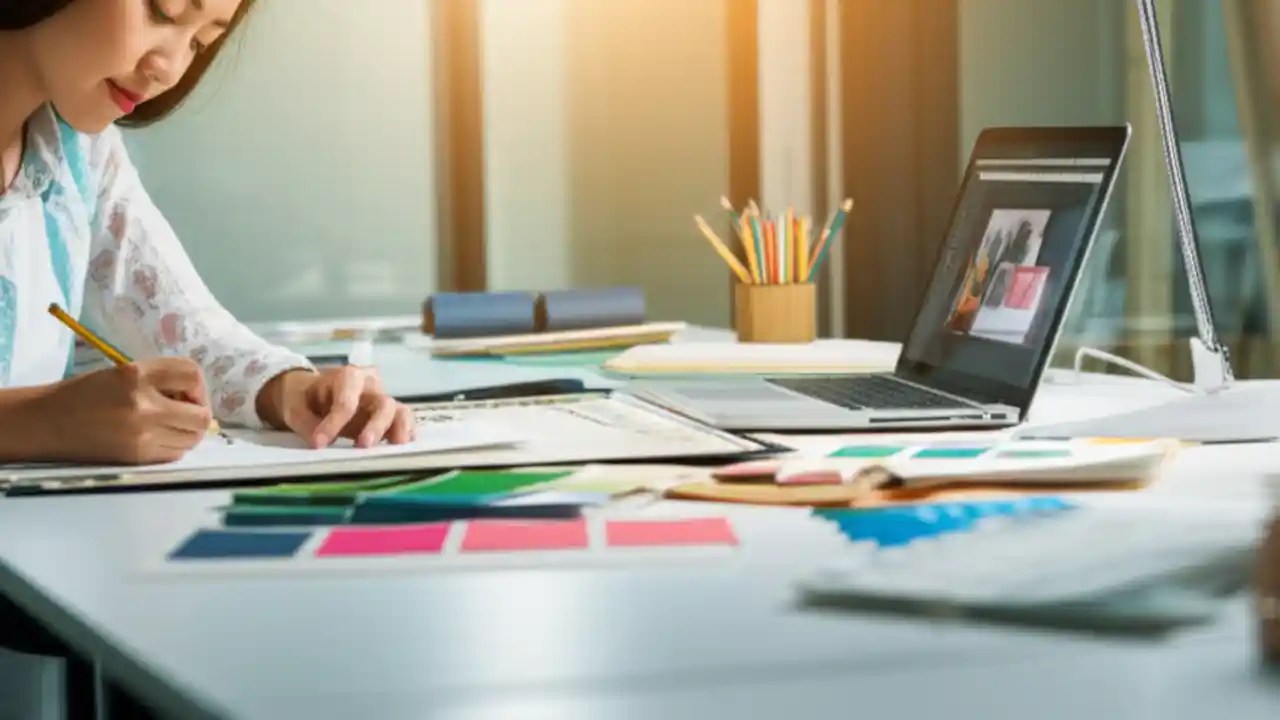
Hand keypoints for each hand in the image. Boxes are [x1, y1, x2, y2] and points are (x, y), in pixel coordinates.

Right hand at [29, 358, 212, 464]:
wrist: (46, 423)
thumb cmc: (82, 393)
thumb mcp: (122, 372)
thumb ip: (159, 379)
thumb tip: (194, 395)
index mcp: (136, 375)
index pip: (192, 374)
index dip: (196, 383)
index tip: (185, 389)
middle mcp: (144, 406)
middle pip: (202, 415)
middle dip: (199, 410)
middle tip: (184, 409)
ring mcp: (143, 435)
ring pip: (194, 437)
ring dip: (189, 430)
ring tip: (171, 424)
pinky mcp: (137, 458)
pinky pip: (176, 453)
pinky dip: (175, 445)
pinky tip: (157, 437)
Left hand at [259, 367, 415, 447]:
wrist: (311, 395)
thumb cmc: (304, 398)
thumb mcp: (295, 407)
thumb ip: (305, 423)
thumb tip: (318, 442)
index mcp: (347, 377)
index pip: (346, 400)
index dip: (334, 423)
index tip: (320, 443)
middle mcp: (371, 386)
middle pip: (383, 403)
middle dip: (375, 426)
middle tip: (363, 446)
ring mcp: (382, 400)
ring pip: (400, 412)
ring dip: (399, 430)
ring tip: (396, 447)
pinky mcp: (388, 417)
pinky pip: (405, 422)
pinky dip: (406, 433)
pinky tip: (403, 447)